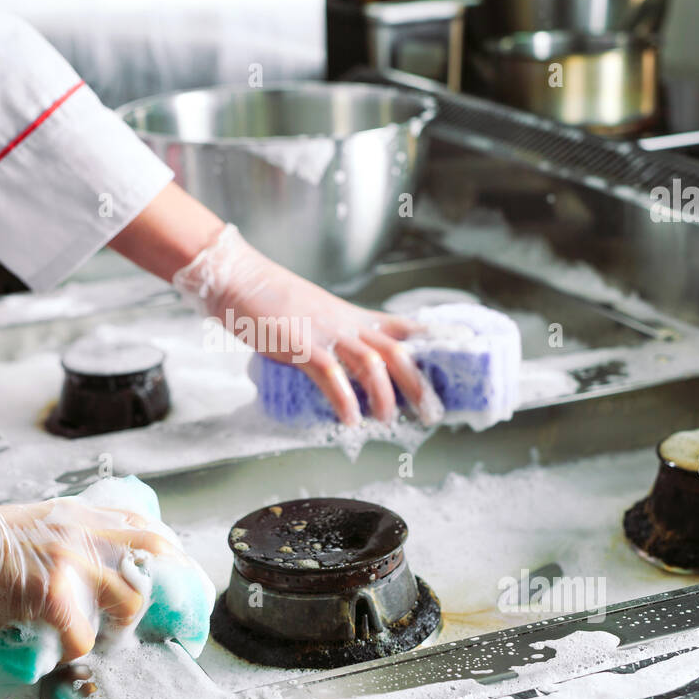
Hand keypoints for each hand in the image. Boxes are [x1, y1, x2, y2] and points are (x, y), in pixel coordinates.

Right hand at [0, 496, 175, 660]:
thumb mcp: (28, 523)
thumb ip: (61, 536)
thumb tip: (85, 565)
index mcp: (76, 513)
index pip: (142, 524)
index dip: (166, 551)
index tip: (172, 574)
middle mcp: (79, 530)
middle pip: (153, 553)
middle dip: (164, 588)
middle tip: (156, 617)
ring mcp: (67, 558)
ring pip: (129, 599)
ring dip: (120, 627)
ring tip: (100, 639)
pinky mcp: (48, 591)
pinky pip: (83, 635)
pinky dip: (76, 652)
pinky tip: (60, 652)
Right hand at [172, 225, 440, 425]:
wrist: (237, 278)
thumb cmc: (270, 302)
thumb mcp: (314, 317)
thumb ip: (333, 339)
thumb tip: (344, 372)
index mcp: (352, 318)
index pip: (404, 327)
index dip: (434, 342)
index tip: (462, 356)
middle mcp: (346, 324)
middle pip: (397, 351)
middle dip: (419, 383)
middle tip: (432, 412)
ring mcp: (325, 333)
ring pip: (371, 363)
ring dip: (384, 395)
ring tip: (387, 420)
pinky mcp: (300, 345)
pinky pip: (330, 374)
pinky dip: (343, 399)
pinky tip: (349, 419)